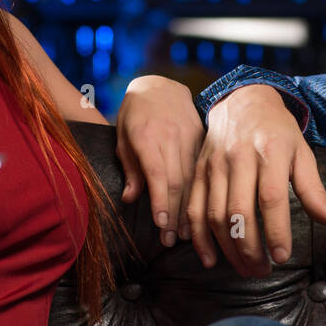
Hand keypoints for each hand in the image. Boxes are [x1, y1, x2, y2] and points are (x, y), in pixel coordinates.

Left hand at [116, 75, 203, 247]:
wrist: (159, 85)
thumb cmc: (135, 114)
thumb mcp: (123, 137)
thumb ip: (130, 167)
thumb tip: (130, 198)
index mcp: (147, 135)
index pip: (156, 173)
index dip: (160, 201)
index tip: (160, 224)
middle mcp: (170, 136)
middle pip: (175, 181)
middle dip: (173, 214)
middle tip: (170, 240)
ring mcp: (189, 136)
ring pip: (191, 178)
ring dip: (188, 208)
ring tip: (185, 233)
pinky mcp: (202, 137)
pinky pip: (202, 169)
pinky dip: (200, 192)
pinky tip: (199, 211)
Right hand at [189, 84, 325, 276]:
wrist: (242, 99)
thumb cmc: (277, 130)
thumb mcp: (301, 152)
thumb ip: (312, 188)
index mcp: (269, 152)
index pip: (270, 197)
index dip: (275, 230)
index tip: (282, 256)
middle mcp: (238, 158)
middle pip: (239, 211)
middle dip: (250, 248)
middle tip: (263, 271)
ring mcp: (214, 164)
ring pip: (215, 214)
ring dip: (228, 248)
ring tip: (245, 269)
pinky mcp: (198, 170)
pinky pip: (193, 208)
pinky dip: (199, 238)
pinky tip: (210, 259)